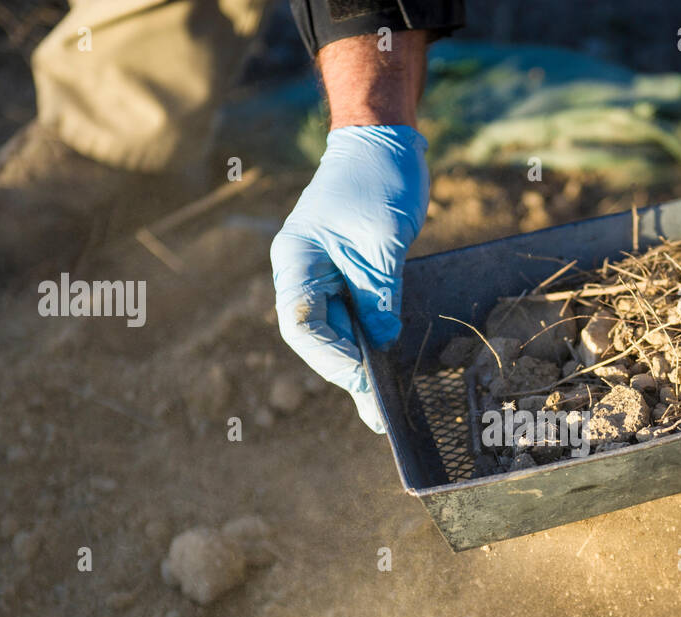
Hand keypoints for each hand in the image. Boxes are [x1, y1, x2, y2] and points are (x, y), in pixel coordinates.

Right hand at [270, 124, 428, 431]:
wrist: (384, 139)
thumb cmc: (378, 179)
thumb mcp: (383, 243)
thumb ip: (378, 295)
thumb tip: (380, 343)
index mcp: (296, 260)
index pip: (303, 324)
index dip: (333, 358)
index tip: (365, 379)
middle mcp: (301, 271)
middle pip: (316, 336)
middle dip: (345, 372)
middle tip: (376, 412)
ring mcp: (321, 273)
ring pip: (334, 331)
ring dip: (357, 364)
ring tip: (378, 406)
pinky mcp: (344, 273)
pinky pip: (351, 316)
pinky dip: (367, 341)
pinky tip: (384, 368)